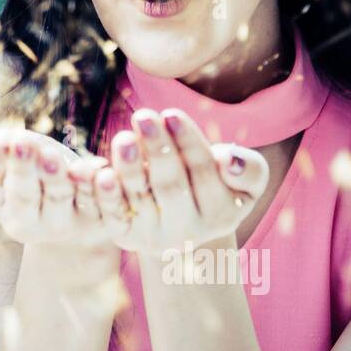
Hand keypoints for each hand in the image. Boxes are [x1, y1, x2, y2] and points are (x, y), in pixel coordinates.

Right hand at [0, 123, 122, 246]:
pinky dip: (97, 188)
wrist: (69, 210)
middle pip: (22, 195)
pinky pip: (94, 204)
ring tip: (52, 154)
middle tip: (25, 143)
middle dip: (23, 168)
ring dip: (55, 177)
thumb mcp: (10, 160)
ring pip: (57, 198)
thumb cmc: (31, 174)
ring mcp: (57, 226)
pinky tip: (99, 170)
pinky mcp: (91, 224)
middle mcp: (23, 222)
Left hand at [106, 108, 269, 254]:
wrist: (184, 219)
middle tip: (144, 116)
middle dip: (158, 148)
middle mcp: (188, 231)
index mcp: (221, 215)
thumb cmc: (217, 184)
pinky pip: (114, 216)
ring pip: (139, 198)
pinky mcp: (126, 236)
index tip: (172, 114)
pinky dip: (107, 195)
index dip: (188, 143)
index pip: (204, 173)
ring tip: (124, 138)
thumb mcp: (245, 179)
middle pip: (170, 185)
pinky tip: (102, 174)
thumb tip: (227, 159)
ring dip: (130, 167)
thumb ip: (248, 169)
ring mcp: (154, 236)